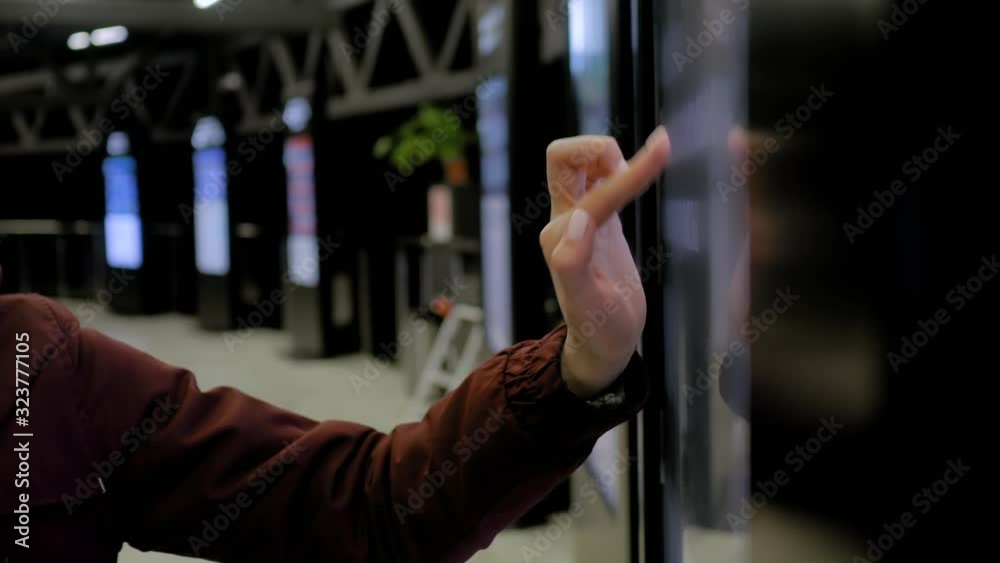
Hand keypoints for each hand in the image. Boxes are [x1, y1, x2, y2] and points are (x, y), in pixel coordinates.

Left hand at [539, 127, 670, 396]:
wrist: (604, 343)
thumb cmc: (599, 330)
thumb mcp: (587, 305)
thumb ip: (573, 262)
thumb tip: (577, 217)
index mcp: (560, 237)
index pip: (597, 193)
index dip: (631, 172)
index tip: (664, 147)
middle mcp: (565, 221)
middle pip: (562, 158)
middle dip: (596, 148)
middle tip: (626, 167)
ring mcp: (581, 217)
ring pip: (580, 164)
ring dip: (607, 154)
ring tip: (639, 168)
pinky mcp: (600, 221)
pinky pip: (601, 180)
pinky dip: (620, 166)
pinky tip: (643, 170)